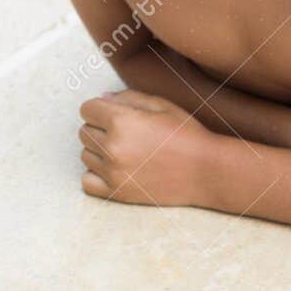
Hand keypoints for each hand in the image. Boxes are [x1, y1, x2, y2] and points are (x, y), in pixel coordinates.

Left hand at [78, 89, 215, 205]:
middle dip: (99, 128)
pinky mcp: (118, 192)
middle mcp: (112, 147)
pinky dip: (96, 175)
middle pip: (84, 132)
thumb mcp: (160, 105)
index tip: (114, 113)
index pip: (87, 109)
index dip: (100, 109)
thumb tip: (102, 99)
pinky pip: (87, 181)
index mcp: (120, 121)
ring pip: (85, 155)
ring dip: (99, 150)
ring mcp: (113, 172)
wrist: (206, 170)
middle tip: (124, 133)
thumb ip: (128, 98)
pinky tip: (114, 169)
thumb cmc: (185, 133)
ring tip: (125, 150)